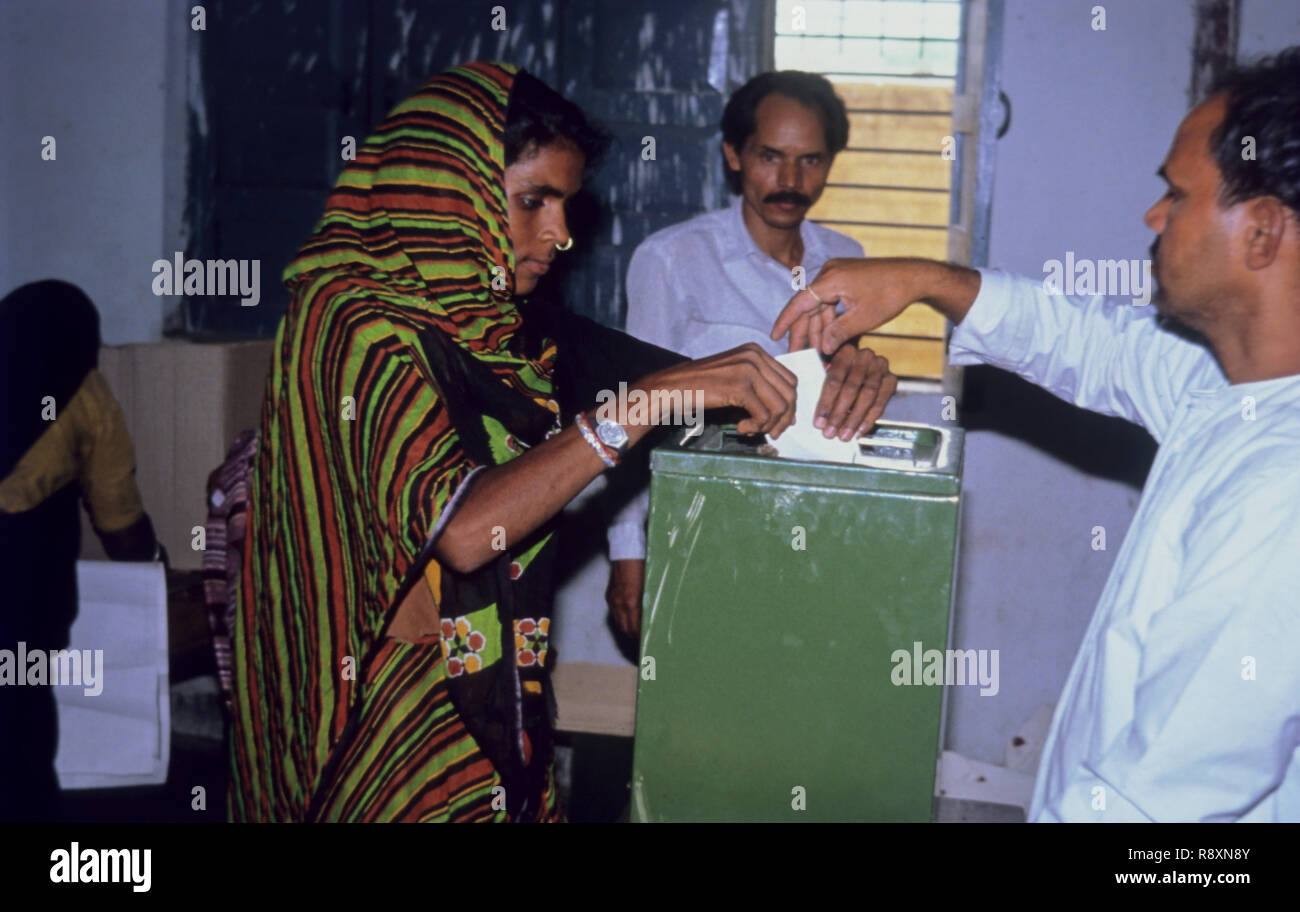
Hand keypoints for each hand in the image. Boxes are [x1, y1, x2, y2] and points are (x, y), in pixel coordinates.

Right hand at [606, 559, 644, 639]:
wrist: (628, 552)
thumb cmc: (644, 566)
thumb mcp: (651, 587)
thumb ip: (651, 604)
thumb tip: (656, 618)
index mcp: (632, 602)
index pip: (635, 629)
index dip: (641, 637)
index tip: (649, 640)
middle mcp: (620, 604)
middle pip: (625, 629)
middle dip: (634, 636)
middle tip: (644, 640)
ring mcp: (613, 600)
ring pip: (618, 622)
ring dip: (627, 628)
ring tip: (637, 632)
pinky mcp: (610, 595)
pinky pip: (614, 612)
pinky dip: (622, 618)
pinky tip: (629, 618)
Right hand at [631, 343, 797, 436]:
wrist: (672, 387)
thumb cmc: (700, 386)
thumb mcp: (734, 376)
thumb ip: (759, 386)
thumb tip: (786, 412)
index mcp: (756, 351)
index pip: (790, 379)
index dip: (789, 405)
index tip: (779, 421)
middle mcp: (755, 356)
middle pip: (790, 392)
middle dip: (784, 417)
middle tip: (772, 432)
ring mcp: (748, 369)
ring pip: (780, 405)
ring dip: (769, 424)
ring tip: (753, 430)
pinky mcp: (739, 386)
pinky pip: (763, 414)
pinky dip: (756, 426)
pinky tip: (742, 427)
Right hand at [771, 258, 979, 354]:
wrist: (914, 276)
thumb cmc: (892, 294)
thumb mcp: (864, 319)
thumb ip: (839, 333)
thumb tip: (822, 348)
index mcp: (831, 279)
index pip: (800, 302)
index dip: (786, 321)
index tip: (774, 336)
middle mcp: (830, 273)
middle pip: (809, 307)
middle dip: (805, 333)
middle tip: (799, 355)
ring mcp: (837, 274)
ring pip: (820, 307)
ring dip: (820, 329)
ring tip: (820, 354)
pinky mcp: (845, 278)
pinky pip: (831, 302)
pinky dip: (831, 320)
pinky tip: (831, 339)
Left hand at [814, 343, 897, 440]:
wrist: (861, 363)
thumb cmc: (838, 372)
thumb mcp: (826, 371)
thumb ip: (820, 385)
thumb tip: (818, 413)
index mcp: (846, 351)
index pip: (834, 379)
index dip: (826, 403)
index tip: (819, 422)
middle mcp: (865, 356)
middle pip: (851, 388)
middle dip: (839, 414)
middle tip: (830, 432)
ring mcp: (880, 367)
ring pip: (868, 396)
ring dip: (854, 419)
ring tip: (844, 435)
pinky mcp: (891, 379)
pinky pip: (881, 402)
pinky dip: (869, 419)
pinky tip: (859, 432)